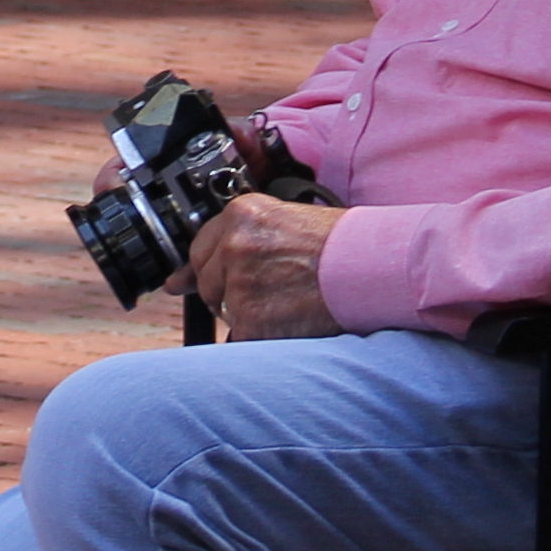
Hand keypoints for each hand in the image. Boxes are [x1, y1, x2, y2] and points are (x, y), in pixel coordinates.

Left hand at [185, 195, 338, 338]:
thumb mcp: (284, 223)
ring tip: (287, 300)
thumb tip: (178, 280)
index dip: (215, 268)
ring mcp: (240, 284)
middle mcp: (234, 246)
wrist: (372, 267)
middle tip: (267, 291)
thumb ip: (235, 242)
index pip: (199, 249)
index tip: (222, 277)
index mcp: (240, 215)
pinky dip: (263, 334)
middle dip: (226, 292)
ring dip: (249, 313)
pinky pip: (241, 336)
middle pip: (206, 282)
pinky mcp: (251, 320)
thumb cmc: (340, 244)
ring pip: (224, 311)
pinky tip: (289, 318)